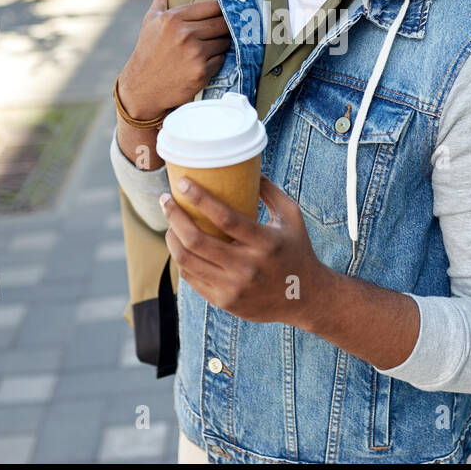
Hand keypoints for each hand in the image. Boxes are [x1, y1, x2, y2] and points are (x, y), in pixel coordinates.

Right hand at [118, 0, 232, 118]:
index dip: (224, 7)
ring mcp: (195, 54)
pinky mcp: (202, 72)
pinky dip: (218, 60)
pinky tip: (206, 60)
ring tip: (212, 45)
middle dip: (227, 26)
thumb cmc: (148, 49)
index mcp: (174, 18)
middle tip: (227, 28)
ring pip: (225, 41)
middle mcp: (185, 34)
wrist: (142, 87)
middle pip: (223, 23)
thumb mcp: (151, 18)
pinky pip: (222, 60)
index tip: (230, 8)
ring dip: (224, 43)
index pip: (213, 6)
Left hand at [160, 174, 329, 327]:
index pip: (225, 218)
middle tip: (165, 200)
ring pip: (187, 261)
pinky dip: (181, 258)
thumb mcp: (292, 217)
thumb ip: (270, 192)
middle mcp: (247, 267)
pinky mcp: (224, 301)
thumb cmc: (297, 250)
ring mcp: (233, 288)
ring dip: (172, 238)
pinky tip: (180, 245)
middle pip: (197, 240)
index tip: (182, 183)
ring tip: (170, 223)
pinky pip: (191, 278)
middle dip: (174, 216)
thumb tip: (247, 168)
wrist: (305, 298)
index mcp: (265, 243)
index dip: (200, 199)